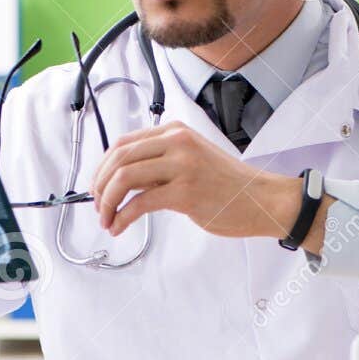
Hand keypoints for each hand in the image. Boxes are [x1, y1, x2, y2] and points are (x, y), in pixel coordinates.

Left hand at [89, 121, 309, 241]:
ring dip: (107, 202)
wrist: (261, 199)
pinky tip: (119, 227)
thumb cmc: (227, 184)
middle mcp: (176, 143)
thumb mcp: (191, 159)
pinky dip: (122, 217)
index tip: (97, 187)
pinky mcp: (185, 193)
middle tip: (97, 206)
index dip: (102, 167)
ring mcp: (181, 166)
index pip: (123, 143)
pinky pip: (139, 204)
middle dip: (99, 185)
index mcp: (175, 132)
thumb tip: (122, 180)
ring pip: (124, 177)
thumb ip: (160, 163)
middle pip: (119, 158)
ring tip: (106, 219)